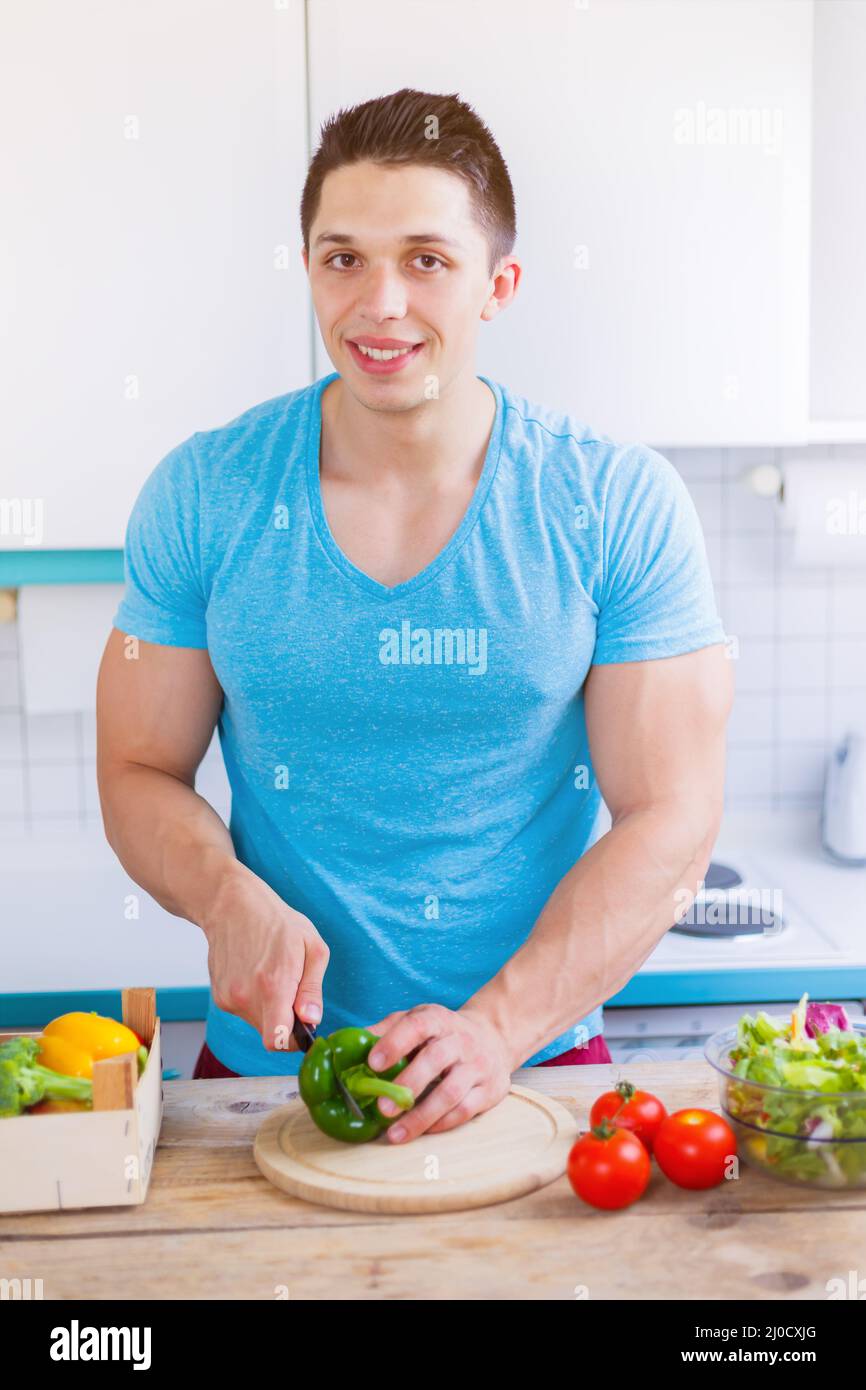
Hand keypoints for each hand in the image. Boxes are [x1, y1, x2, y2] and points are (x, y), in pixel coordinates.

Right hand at [200, 860, 328, 1051]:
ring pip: (258, 1023)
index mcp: (273, 985)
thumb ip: (313, 989)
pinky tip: (256, 974)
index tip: (304, 1028)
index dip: (294, 1042)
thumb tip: (312, 1020)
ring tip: (272, 975)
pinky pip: (244, 1012)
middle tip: (292, 991)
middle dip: (285, 1022)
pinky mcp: (219, 997)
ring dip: (269, 1010)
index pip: (278, 1041)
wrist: (231, 904)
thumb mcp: (312, 946)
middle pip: (271, 1034)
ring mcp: (228, 998)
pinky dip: (254, 1001)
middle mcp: (246, 996)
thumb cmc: (276, 921)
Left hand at [363, 1003, 512, 1142]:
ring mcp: (477, 1065)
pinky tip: (421, 1132)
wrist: (493, 1037)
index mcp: (437, 1019)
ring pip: (451, 1091)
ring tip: (395, 1133)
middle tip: (381, 1107)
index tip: (373, 1063)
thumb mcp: (417, 1021)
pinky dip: (441, 1123)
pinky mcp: (488, 1090)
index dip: (395, 1043)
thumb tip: (343, 1044)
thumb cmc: (442, 1033)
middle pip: (435, 1060)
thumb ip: (385, 1031)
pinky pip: (465, 1110)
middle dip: (407, 1084)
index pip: (417, 1026)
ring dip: (422, 1115)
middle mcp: (460, 1040)